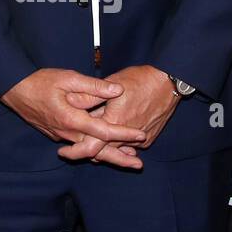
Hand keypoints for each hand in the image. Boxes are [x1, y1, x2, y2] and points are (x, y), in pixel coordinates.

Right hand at [1, 68, 145, 168]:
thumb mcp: (69, 78)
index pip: (103, 131)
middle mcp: (68, 133)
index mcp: (72, 120)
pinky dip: (95, 150)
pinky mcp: (57, 135)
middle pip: (98, 152)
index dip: (124, 134)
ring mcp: (61, 136)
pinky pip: (80, 147)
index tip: (141, 135)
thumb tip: (118, 91)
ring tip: (128, 159)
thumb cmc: (41, 82)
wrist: (15, 90)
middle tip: (139, 166)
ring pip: (89, 151)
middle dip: (119, 160)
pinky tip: (105, 149)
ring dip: (108, 156)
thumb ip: (94, 87)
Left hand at [59, 64, 181, 167]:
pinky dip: (119, 144)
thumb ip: (91, 97)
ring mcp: (140, 140)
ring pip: (115, 150)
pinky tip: (111, 139)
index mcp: (114, 122)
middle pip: (102, 152)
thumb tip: (70, 103)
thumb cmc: (140, 79)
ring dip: (102, 147)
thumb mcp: (112, 84)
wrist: (169, 82)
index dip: (74, 151)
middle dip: (85, 152)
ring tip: (88, 141)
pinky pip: (129, 147)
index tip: (62, 152)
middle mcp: (127, 136)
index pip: (90, 146)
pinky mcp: (149, 139)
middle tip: (69, 151)